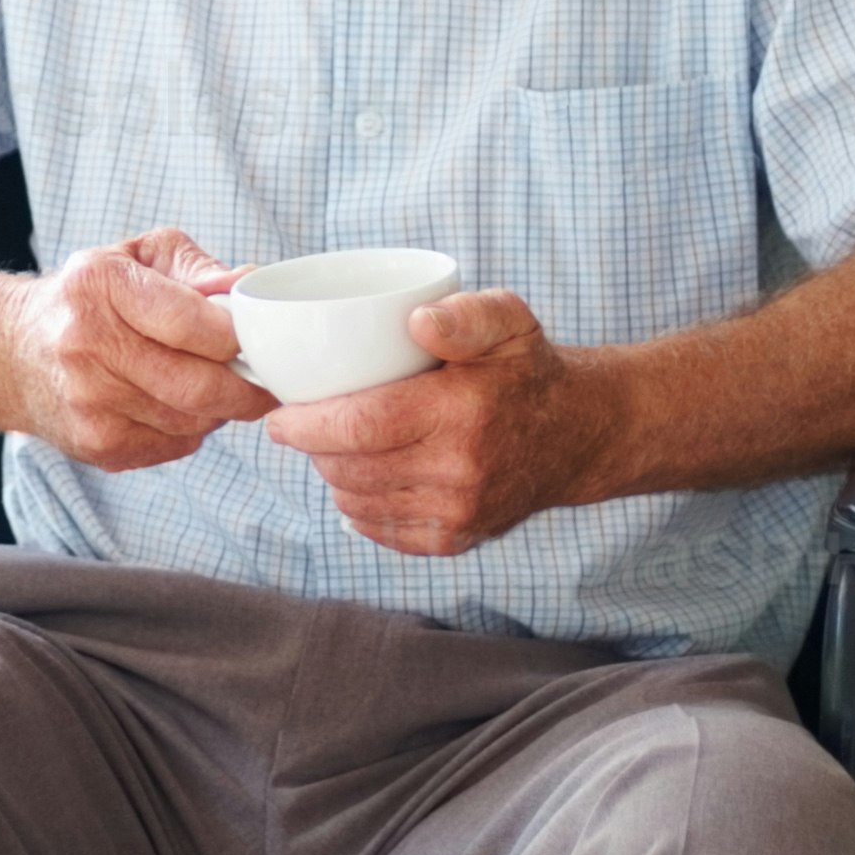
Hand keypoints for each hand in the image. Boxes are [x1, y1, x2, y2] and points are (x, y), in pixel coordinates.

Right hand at [5, 232, 273, 473]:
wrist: (12, 353)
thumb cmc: (88, 298)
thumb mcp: (136, 258)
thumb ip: (198, 268)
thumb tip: (250, 286)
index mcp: (100, 285)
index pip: (189, 322)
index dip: (236, 336)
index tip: (256, 339)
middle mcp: (86, 345)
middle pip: (197, 384)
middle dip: (246, 387)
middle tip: (265, 380)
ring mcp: (89, 402)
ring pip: (191, 421)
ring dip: (220, 409)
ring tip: (220, 387)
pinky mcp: (95, 444)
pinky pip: (173, 446)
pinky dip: (192, 430)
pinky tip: (180, 406)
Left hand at [264, 285, 616, 555]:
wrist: (575, 434)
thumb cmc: (526, 369)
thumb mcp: (507, 321)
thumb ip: (465, 314)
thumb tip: (416, 320)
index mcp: (461, 411)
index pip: (361, 425)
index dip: (307, 424)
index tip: (279, 415)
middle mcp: (460, 470)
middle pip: (350, 467)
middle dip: (314, 447)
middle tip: (304, 423)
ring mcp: (458, 512)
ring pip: (359, 501)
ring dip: (334, 474)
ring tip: (337, 445)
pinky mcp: (457, 540)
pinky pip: (382, 530)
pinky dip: (360, 506)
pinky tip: (364, 478)